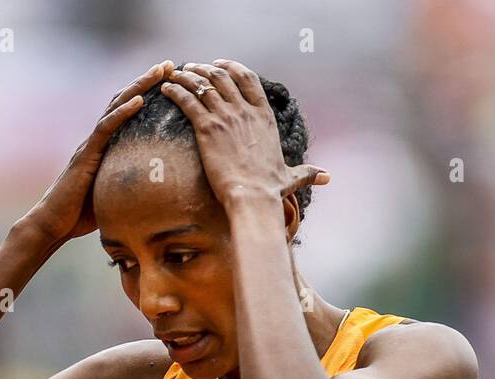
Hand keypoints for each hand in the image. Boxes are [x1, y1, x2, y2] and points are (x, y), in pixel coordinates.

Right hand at [22, 60, 174, 242]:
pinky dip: (123, 112)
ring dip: (139, 87)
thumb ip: (129, 185)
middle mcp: (97, 139)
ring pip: (116, 107)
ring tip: (158, 72)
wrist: (53, 224)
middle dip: (146, 81)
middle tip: (168, 64)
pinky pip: (106, 129)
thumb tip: (156, 192)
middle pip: (124, 101)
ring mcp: (91, 144)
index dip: (147, 95)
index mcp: (105, 146)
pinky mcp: (86, 155)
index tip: (168, 81)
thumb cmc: (82, 215)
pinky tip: (139, 100)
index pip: (128, 113)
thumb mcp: (114, 195)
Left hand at [161, 60, 328, 210]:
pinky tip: (166, 89)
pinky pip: (188, 101)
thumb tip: (327, 178)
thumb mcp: (292, 176)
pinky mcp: (207, 129)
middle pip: (222, 77)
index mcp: (263, 116)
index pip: (248, 80)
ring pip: (203, 85)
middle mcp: (245, 111)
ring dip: (187, 76)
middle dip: (206, 68)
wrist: (253, 197)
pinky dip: (176, 91)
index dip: (232, 68)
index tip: (219, 64)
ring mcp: (226, 117)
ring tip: (176, 74)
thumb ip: (307, 172)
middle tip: (192, 68)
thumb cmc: (270, 190)